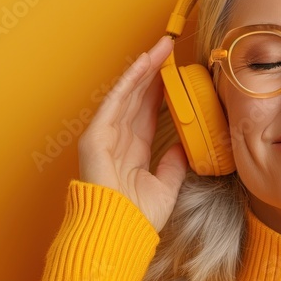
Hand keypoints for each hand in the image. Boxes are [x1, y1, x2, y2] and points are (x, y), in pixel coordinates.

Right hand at [77, 35, 188, 231]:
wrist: (118, 233)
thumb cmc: (137, 218)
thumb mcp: (165, 187)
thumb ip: (174, 165)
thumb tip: (185, 146)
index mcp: (134, 151)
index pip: (149, 112)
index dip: (162, 91)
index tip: (177, 72)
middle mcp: (118, 140)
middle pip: (138, 97)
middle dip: (154, 72)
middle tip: (170, 48)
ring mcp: (105, 136)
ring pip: (127, 93)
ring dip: (144, 68)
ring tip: (161, 47)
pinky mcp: (96, 136)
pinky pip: (115, 101)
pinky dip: (129, 81)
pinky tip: (143, 63)